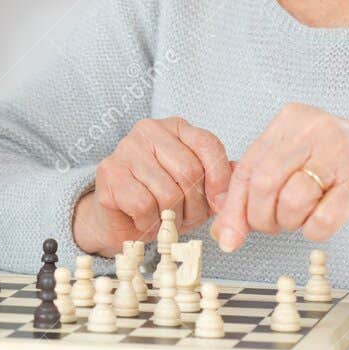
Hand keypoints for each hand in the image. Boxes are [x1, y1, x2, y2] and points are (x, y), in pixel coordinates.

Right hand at [72, 117, 231, 255]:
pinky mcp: (110, 173)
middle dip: (195, 206)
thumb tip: (238, 179)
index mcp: (174, 127)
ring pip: (168, 192)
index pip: (207, 145)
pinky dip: (149, 222)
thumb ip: (219, 180)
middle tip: (187, 219)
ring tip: (164, 221)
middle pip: (189, 171)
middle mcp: (148, 130)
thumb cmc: (160, 200)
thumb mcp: (196, 188)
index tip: (218, 203)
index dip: (219, 179)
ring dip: (172, 218)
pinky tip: (144, 220)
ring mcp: (125, 149)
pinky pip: (144, 205)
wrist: (118, 220)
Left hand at [207, 102, 348, 251]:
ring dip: (289, 223)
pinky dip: (314, 231)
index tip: (229, 235)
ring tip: (300, 219)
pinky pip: (322, 219)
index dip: (233, 206)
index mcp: (291, 120)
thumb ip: (258, 188)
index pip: (247, 167)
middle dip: (260, 217)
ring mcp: (340, 154)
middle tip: (272, 226)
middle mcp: (314, 130)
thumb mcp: (297, 161)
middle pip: (264, 183)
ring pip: (291, 200)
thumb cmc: (341, 161)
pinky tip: (320, 223)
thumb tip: (224, 232)